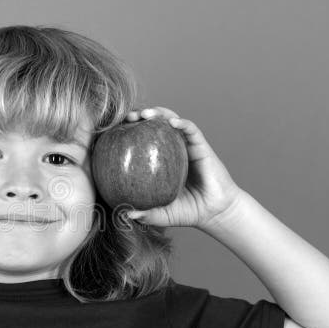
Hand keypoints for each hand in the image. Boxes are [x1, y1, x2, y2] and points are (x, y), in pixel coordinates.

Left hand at [121, 107, 244, 228]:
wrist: (215, 213)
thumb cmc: (187, 212)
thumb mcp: (161, 214)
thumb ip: (145, 214)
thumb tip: (124, 214)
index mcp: (159, 162)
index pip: (141, 140)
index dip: (128, 132)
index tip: (113, 130)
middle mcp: (171, 150)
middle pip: (154, 126)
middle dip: (140, 116)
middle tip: (128, 117)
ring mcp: (186, 146)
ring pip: (171, 121)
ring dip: (159, 113)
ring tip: (146, 114)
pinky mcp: (202, 147)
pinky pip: (191, 130)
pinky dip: (182, 123)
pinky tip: (172, 122)